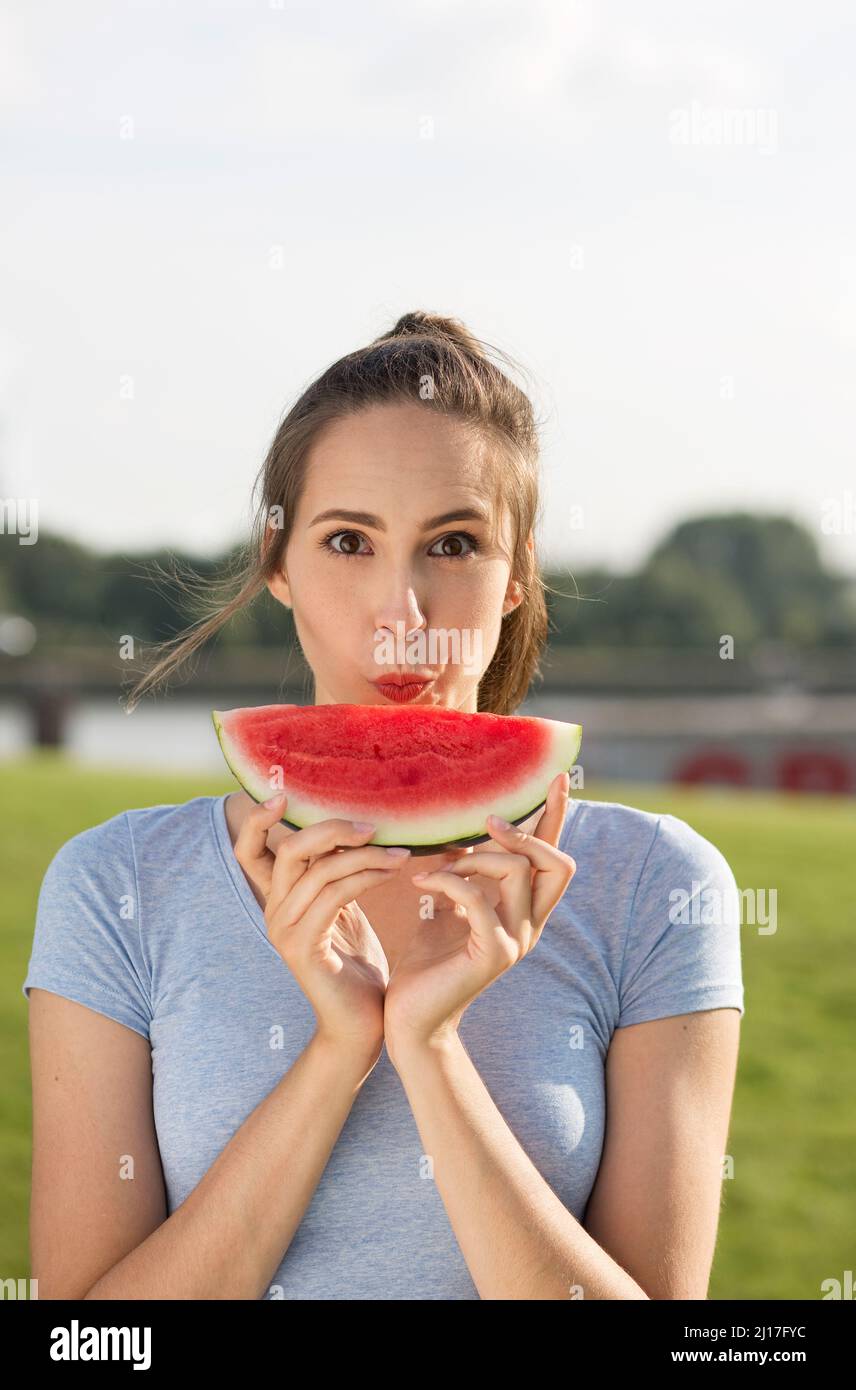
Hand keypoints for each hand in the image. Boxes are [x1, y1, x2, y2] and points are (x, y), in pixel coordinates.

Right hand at [233, 794, 411, 1057]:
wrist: (362, 1023)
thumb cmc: (357, 965)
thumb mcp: (343, 909)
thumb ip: (334, 874)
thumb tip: (349, 828)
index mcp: (277, 899)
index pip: (248, 850)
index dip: (258, 820)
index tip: (282, 794)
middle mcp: (273, 911)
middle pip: (290, 849)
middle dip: (332, 828)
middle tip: (373, 826)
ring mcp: (284, 931)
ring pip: (319, 870)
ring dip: (365, 854)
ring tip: (400, 852)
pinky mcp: (303, 947)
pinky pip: (336, 895)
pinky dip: (367, 876)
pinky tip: (393, 871)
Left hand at [383, 773, 576, 1057]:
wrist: (410, 1017)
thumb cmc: (426, 962)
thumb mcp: (450, 905)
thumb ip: (466, 872)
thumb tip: (461, 829)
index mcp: (524, 911)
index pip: (553, 857)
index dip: (557, 817)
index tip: (553, 777)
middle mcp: (530, 924)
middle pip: (557, 863)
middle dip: (525, 833)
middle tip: (486, 821)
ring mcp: (516, 940)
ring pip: (519, 871)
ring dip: (475, 856)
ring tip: (438, 864)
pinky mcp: (493, 955)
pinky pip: (478, 899)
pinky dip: (448, 882)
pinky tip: (420, 884)